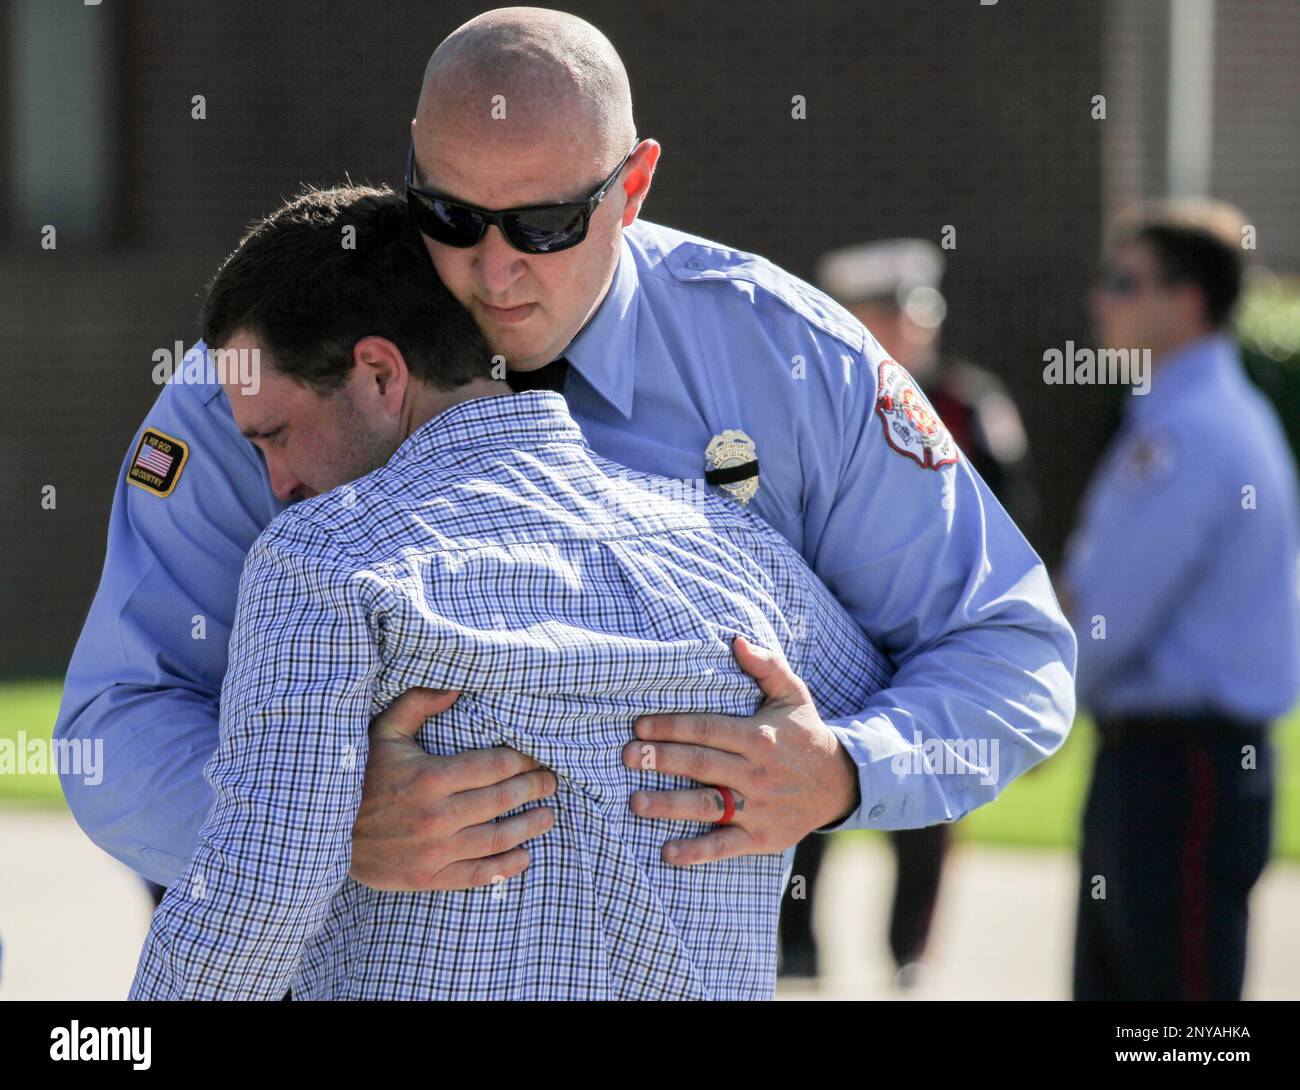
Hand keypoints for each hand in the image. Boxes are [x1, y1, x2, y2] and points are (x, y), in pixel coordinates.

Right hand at [350, 687, 556, 890]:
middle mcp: (437, 816)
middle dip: (535, 788)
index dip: (524, 761)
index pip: (496, 767)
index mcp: (430, 777)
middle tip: (552, 781)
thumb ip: (418, 703)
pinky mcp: (428, 877)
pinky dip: (506, 866)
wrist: (321, 831)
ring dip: (530, 826)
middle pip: (504, 799)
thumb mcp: (382, 732)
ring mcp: (434, 850)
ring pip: (498, 838)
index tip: (539, 756)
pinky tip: (525, 856)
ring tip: (547, 815)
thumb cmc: (359, 775)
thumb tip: (457, 686)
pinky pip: (477, 875)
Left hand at [621, 636, 858, 865]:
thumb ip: (767, 666)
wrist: (841, 784)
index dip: (672, 727)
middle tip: (625, 756)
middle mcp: (756, 773)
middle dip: (661, 760)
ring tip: (636, 802)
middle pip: (702, 765)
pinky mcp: (761, 837)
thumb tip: (736, 641)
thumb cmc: (805, 734)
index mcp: (759, 737)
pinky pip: (725, 846)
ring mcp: (758, 807)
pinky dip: (696, 852)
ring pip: (707, 805)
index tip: (639, 726)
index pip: (708, 729)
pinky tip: (667, 852)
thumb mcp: (794, 695)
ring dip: (669, 805)